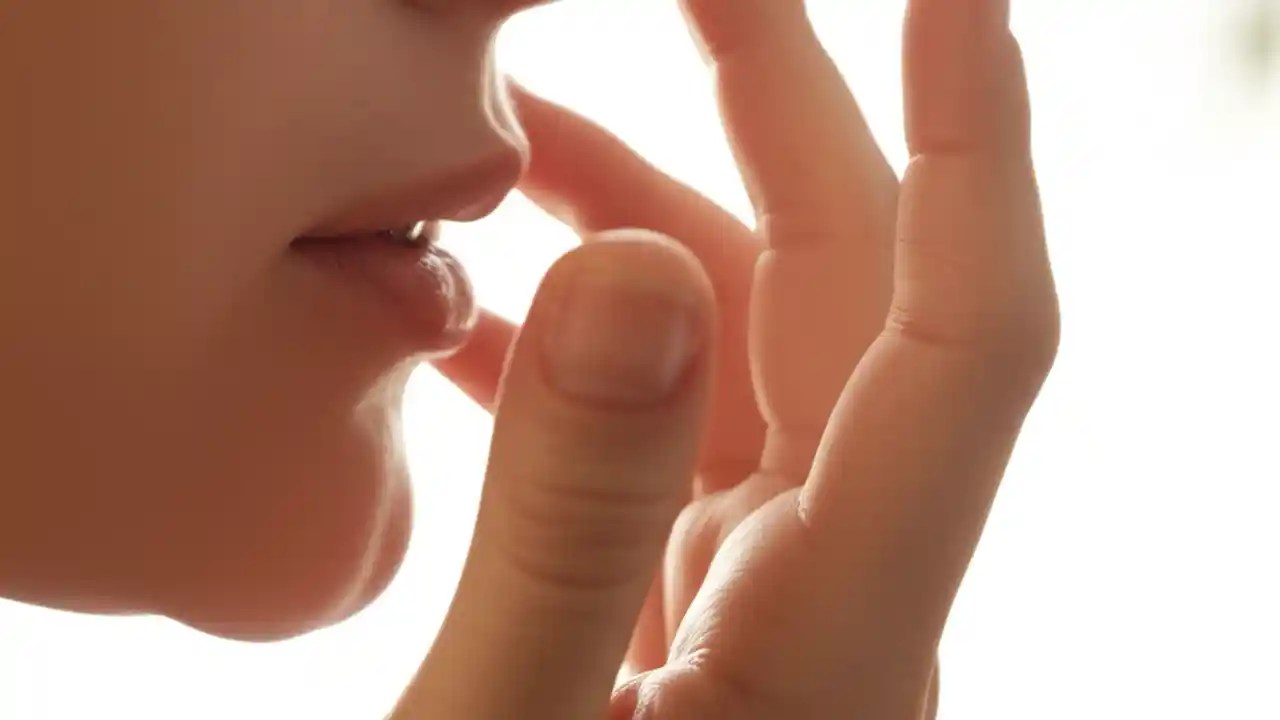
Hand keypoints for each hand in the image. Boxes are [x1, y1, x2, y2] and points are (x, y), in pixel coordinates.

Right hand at [399, 0, 1057, 715]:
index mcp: (839, 636)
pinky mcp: (708, 602)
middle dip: (771, 106)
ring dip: (631, 224)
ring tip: (499, 144)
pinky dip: (580, 352)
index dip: (976, 144)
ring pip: (743, 346)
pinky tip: (470, 313)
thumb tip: (630, 275)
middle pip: (844, 297)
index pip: (967, 341)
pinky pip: (673, 428)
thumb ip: (573, 528)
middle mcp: (838, 594)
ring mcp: (775, 593)